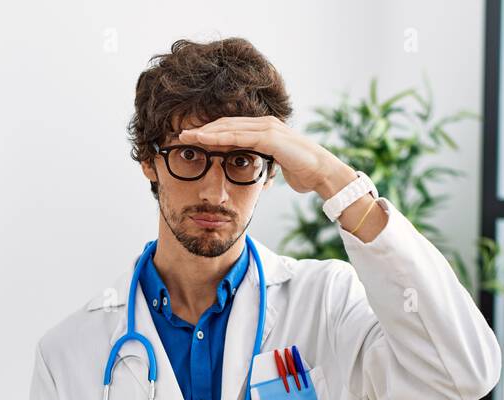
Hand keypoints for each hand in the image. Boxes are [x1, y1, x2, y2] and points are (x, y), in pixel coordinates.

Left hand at [178, 116, 356, 198]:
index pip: (232, 128)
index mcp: (264, 130)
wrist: (322, 172)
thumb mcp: (275, 166)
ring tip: (186, 136)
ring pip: (229, 127)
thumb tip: (253, 172)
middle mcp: (264, 124)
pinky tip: (205, 140)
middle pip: (226, 123)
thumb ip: (262, 162)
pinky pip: (240, 135)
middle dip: (202, 129)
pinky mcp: (270, 137)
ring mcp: (267, 128)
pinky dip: (220, 137)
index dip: (211, 133)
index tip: (192, 139)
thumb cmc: (302, 171)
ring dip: (206, 132)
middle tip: (181, 135)